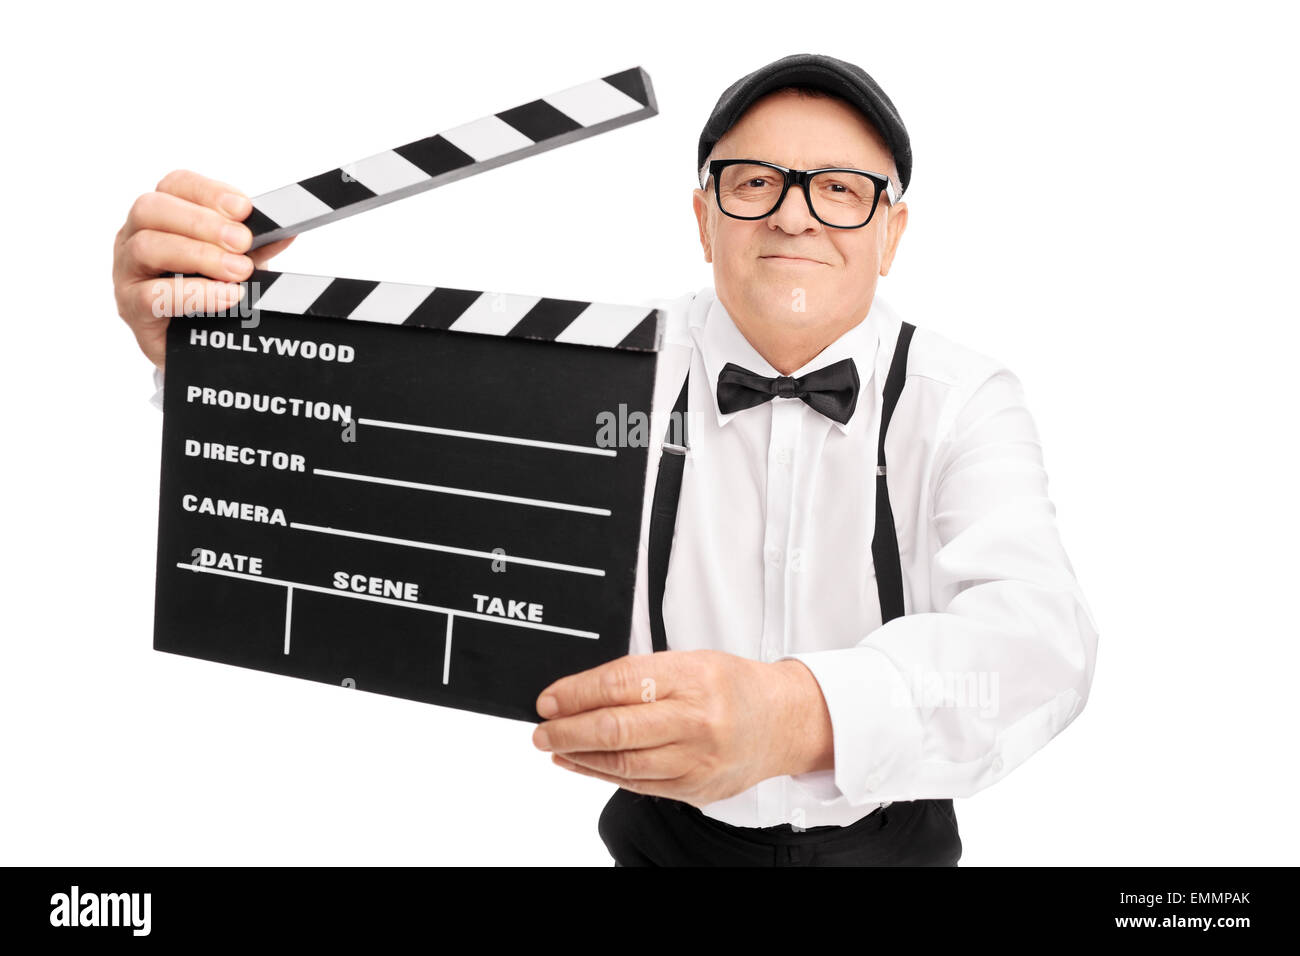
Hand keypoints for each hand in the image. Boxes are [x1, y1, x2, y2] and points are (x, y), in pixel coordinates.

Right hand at [112, 169, 296, 368]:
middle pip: (152, 208)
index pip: (175, 185)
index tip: (244, 209)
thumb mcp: (239, 263)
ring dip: (199, 255)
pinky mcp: (130, 309)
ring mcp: (127, 272)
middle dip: (202, 223)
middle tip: (243, 243)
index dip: (209, 192)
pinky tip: (226, 297)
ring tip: (238, 271)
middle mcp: (134, 236)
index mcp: (161, 214)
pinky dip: (194, 294)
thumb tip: (286, 232)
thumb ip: (257, 247)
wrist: (197, 344)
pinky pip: (151, 295)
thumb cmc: (210, 293)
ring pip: (147, 247)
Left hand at [532, 650, 833, 806]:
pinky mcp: (695, 788)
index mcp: (694, 677)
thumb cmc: (732, 686)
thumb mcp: (690, 661)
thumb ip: (638, 675)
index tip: (549, 699)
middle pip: (618, 728)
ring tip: (554, 746)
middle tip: (541, 729)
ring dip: (579, 756)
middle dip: (568, 730)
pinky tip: (581, 763)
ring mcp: (697, 759)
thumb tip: (576, 693)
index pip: (621, 683)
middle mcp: (697, 720)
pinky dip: (602, 775)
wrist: (783, 721)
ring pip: (624, 763)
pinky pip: (638, 784)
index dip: (577, 692)